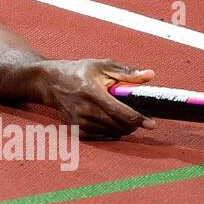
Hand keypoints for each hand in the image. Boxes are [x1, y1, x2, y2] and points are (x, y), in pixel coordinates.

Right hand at [39, 59, 157, 138]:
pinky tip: (111, 123)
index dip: (138, 119)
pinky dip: (110, 132)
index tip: (152, 123)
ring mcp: (79, 121)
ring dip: (122, 128)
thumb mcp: (102, 66)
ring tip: (124, 118)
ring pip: (111, 132)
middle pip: (118, 125)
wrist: (50, 82)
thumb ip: (127, 72)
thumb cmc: (78, 71)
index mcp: (93, 92)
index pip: (120, 111)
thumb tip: (150, 75)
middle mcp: (85, 109)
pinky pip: (101, 137)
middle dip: (132, 124)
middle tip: (138, 117)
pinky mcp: (76, 129)